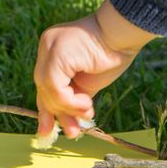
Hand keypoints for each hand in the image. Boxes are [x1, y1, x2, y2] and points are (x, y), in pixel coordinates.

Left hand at [33, 5, 150, 138]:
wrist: (123, 35)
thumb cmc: (111, 54)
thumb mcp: (86, 82)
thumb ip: (73, 97)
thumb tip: (65, 123)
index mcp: (53, 52)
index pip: (44, 85)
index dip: (46, 109)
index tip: (49, 130)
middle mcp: (47, 48)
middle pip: (44, 90)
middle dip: (58, 114)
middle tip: (73, 132)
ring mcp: (49, 49)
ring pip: (48, 91)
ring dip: (69, 109)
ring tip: (88, 111)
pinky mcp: (56, 55)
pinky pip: (55, 89)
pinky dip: (70, 102)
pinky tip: (86, 102)